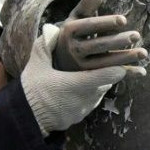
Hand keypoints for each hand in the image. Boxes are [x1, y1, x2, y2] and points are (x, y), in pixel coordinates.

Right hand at [22, 24, 145, 135]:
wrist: (26, 120)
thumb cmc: (31, 91)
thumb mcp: (36, 66)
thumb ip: (45, 46)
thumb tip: (50, 28)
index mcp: (79, 82)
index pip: (110, 74)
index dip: (120, 64)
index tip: (123, 54)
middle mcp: (87, 97)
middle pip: (109, 80)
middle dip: (113, 68)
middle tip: (116, 56)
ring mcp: (86, 107)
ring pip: (102, 89)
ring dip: (102, 79)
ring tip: (101, 66)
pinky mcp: (82, 115)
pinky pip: (93, 99)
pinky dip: (93, 90)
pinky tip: (87, 81)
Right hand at [54, 0, 146, 73]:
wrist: (58, 58)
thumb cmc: (74, 32)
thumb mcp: (76, 17)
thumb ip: (87, 5)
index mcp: (70, 31)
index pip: (89, 26)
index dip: (105, 23)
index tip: (123, 20)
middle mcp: (74, 50)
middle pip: (98, 45)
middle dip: (117, 41)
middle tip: (136, 35)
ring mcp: (82, 66)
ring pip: (105, 63)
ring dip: (125, 58)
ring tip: (143, 52)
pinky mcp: (90, 78)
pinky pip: (111, 76)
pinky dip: (127, 73)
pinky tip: (142, 71)